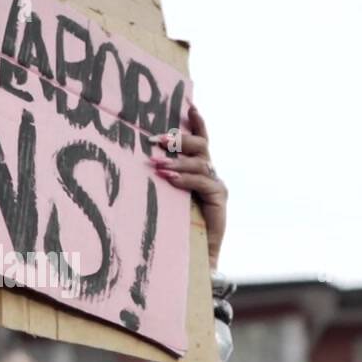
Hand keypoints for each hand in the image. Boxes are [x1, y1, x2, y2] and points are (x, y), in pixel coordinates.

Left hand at [151, 105, 227, 269]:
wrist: (199, 256)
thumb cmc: (178, 227)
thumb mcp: (168, 200)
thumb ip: (164, 180)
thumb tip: (142, 165)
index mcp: (201, 171)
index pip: (201, 141)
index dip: (197, 123)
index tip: (189, 105)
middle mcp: (212, 174)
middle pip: (200, 146)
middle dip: (178, 140)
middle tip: (154, 139)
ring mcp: (217, 186)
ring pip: (200, 163)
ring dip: (177, 161)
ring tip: (156, 163)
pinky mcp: (219, 200)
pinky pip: (203, 183)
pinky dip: (185, 179)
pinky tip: (169, 178)